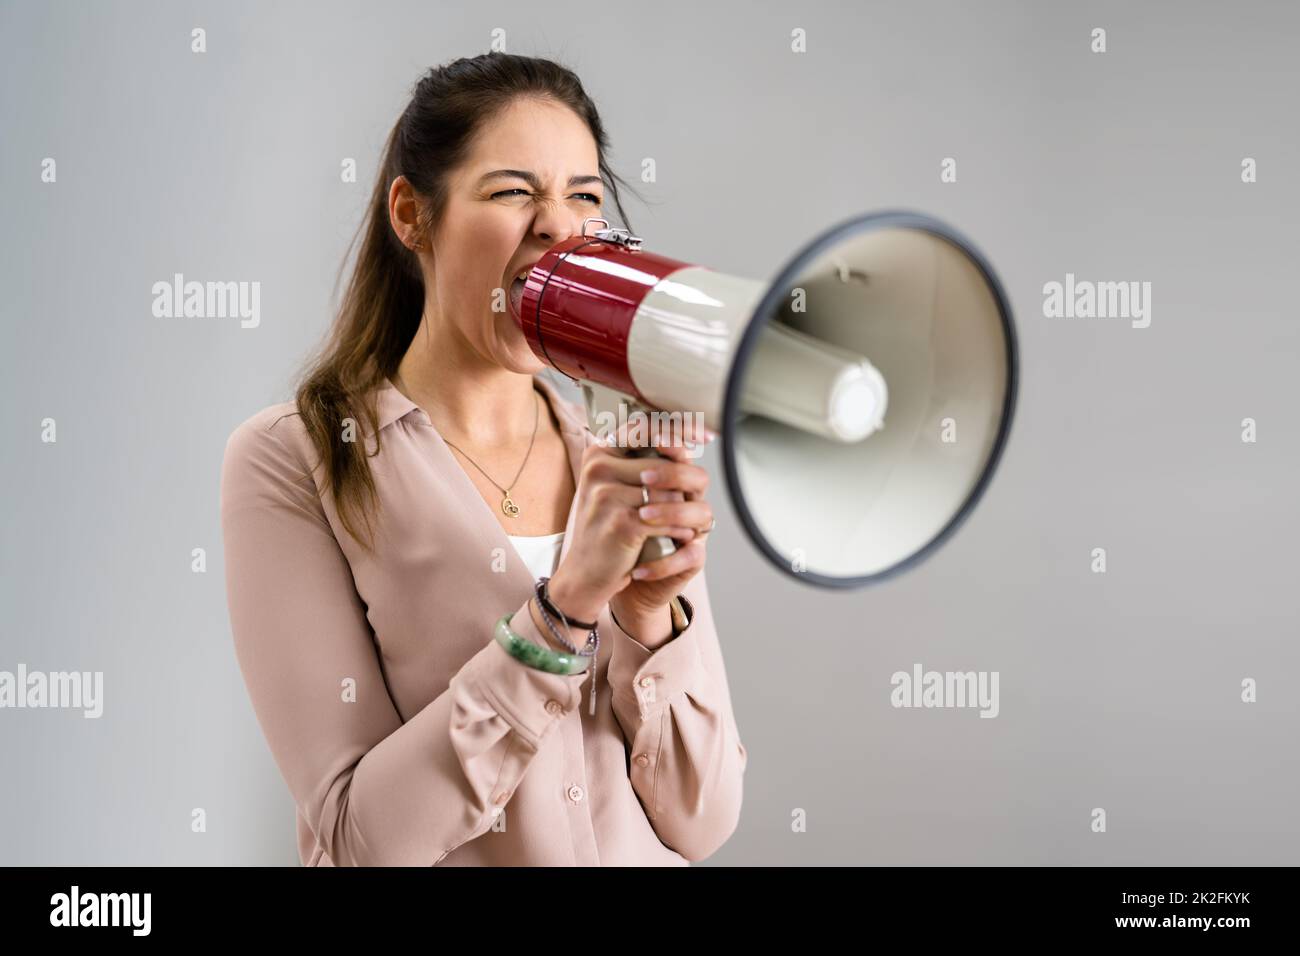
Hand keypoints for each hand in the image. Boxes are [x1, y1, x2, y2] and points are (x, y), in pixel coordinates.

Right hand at [545, 413, 714, 635]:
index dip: (678, 429)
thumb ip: (641, 464)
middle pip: (664, 464)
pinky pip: (666, 519)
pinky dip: (678, 530)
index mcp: (598, 454)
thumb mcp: (615, 489)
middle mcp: (599, 468)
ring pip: (669, 493)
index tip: (704, 438)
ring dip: (685, 511)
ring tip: (686, 524)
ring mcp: (607, 495)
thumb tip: (684, 444)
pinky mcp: (620, 523)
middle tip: (692, 501)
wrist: (584, 575)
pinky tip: (680, 536)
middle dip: (685, 486)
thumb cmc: (605, 530)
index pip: (645, 427)